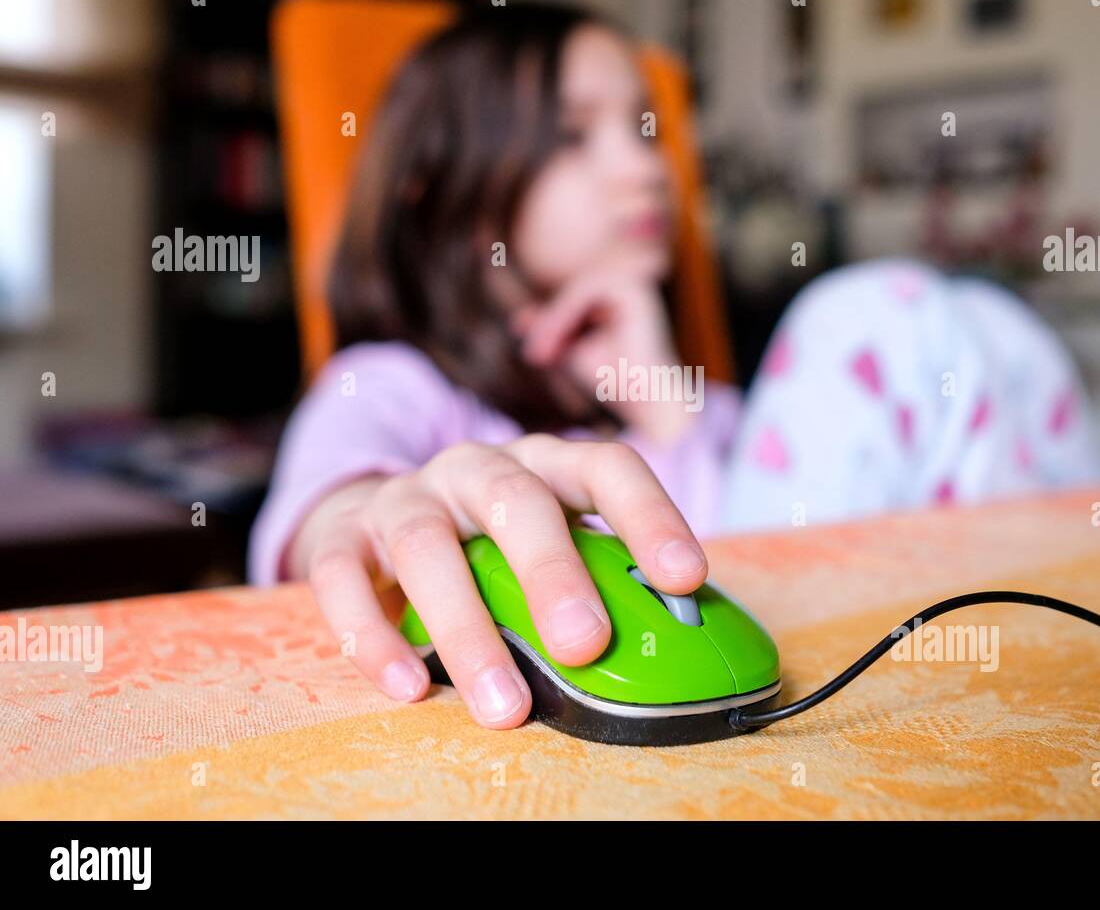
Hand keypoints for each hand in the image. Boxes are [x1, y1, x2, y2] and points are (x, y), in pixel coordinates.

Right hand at [286, 434, 708, 728]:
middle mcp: (477, 470)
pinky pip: (344, 580)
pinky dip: (372, 636)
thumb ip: (595, 580)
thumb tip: (669, 647)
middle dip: (552, 573)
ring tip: (505, 705)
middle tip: (586, 645)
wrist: (374, 521)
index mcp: (544, 467)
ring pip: (427, 546)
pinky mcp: (342, 537)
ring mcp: (405, 498)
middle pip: (517, 500)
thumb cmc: (487, 544)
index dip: (649, 515)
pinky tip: (408, 686)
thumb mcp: (546, 546)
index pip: (605, 468)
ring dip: (467, 629)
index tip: (685, 577)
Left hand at [510, 276, 695, 442]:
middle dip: (549, 324)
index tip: (528, 346)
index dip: (547, 320)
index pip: (574, 302)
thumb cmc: (614, 381)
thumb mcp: (571, 353)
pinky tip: (557, 339)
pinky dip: (565, 314)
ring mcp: (633, 285)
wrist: (645, 397)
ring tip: (542, 355)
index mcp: (619, 302)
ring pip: (576, 291)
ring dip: (554, 321)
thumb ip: (551, 333)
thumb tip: (518, 320)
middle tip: (534, 357)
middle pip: (573, 296)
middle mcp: (629, 289)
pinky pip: (585, 290)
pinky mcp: (631, 288)